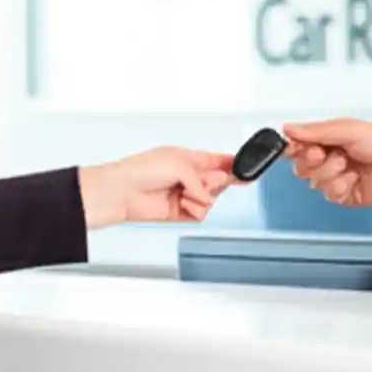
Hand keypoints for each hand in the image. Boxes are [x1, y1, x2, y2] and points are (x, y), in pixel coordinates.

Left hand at [79, 146, 235, 229]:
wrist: (121, 193)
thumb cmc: (142, 170)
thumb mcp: (178, 162)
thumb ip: (200, 178)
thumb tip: (206, 195)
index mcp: (189, 158)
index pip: (218, 161)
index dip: (234, 164)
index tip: (250, 167)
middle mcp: (189, 177)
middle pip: (219, 182)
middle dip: (216, 183)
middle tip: (205, 182)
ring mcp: (186, 195)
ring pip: (211, 199)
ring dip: (201, 197)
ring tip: (184, 193)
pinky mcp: (181, 212)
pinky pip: (201, 213)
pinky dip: (194, 209)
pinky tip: (181, 203)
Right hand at [282, 118, 371, 222]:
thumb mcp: (347, 129)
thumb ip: (315, 131)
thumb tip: (289, 129)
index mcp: (329, 139)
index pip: (299, 145)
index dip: (294, 148)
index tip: (295, 147)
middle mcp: (330, 158)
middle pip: (300, 166)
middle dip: (312, 161)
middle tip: (325, 153)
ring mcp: (337, 177)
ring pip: (313, 181)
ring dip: (330, 172)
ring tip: (348, 164)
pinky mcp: (344, 195)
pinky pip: (329, 195)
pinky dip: (341, 186)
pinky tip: (354, 178)